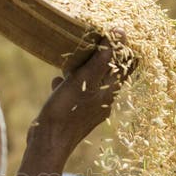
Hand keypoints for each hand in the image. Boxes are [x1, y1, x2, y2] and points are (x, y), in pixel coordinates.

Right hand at [32, 34, 128, 158]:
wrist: (48, 144)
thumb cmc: (66, 111)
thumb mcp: (84, 79)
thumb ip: (102, 58)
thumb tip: (120, 32)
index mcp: (110, 91)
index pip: (127, 65)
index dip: (124, 47)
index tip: (113, 30)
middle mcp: (104, 100)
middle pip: (109, 72)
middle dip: (102, 55)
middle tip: (92, 39)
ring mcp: (89, 109)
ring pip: (91, 82)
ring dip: (84, 68)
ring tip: (73, 57)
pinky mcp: (74, 114)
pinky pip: (76, 94)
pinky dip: (69, 84)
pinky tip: (57, 80)